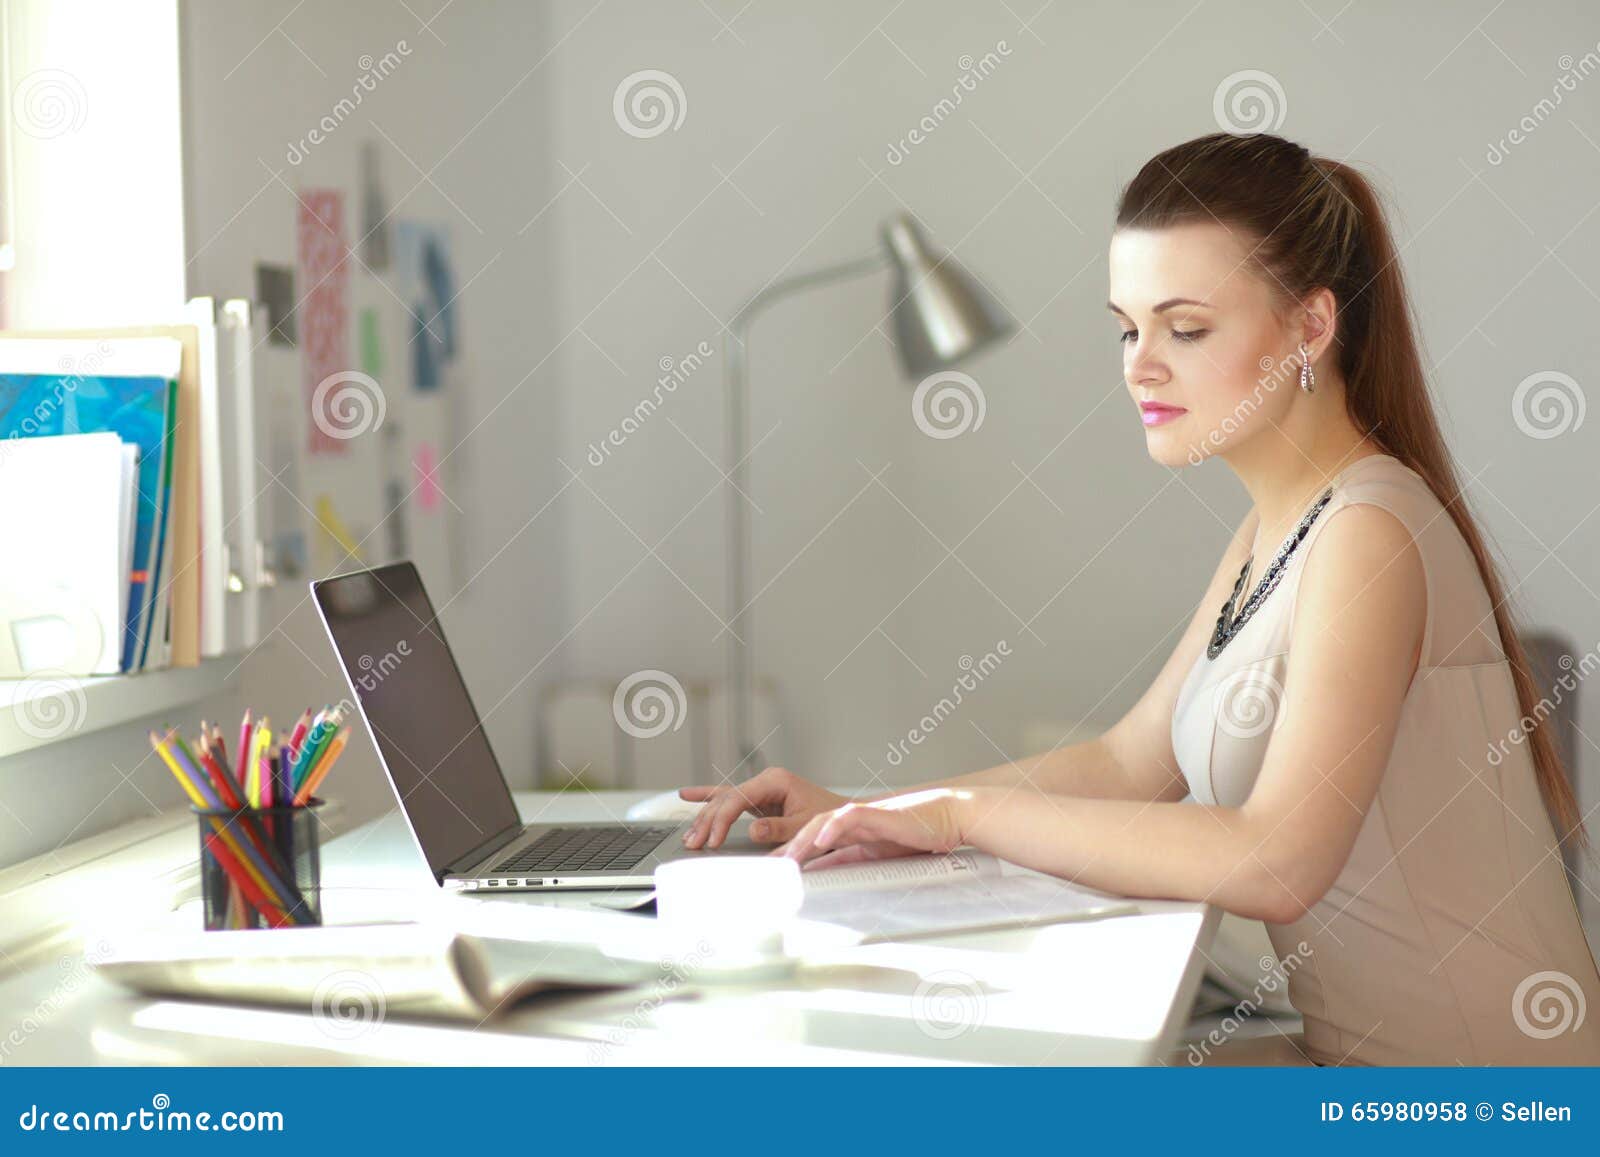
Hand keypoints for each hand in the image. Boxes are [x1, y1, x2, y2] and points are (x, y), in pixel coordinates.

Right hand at [677, 767, 849, 848]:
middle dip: (708, 821)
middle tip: (694, 843)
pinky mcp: (759, 799)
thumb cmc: (828, 817)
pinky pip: (729, 798)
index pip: (738, 798)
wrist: (842, 815)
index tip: (713, 840)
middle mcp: (765, 781)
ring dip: (705, 817)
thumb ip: (779, 828)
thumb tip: (754, 830)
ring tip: (689, 836)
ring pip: (724, 800)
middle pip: (726, 799)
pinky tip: (687, 795)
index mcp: (775, 781)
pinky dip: (708, 797)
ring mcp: (760, 789)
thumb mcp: (805, 824)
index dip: (722, 820)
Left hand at [772, 789, 970, 867]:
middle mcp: (852, 820)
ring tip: (787, 857)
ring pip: (824, 821)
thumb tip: (823, 874)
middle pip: (810, 830)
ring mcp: (864, 814)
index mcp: (850, 831)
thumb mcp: (877, 855)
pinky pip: (852, 816)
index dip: (792, 855)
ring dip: (803, 839)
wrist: (948, 816)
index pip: (813, 842)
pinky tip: (821, 838)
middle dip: (788, 847)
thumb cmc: (918, 835)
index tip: (773, 873)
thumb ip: (849, 862)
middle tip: (769, 867)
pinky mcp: (880, 813)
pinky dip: (834, 826)